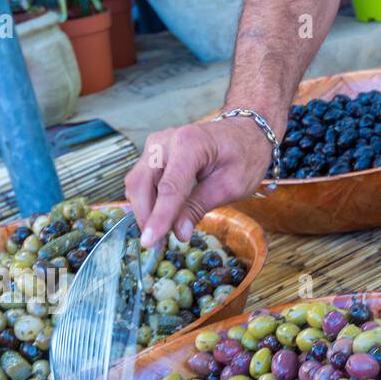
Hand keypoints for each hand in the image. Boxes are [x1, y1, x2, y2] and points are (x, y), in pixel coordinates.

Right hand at [124, 117, 275, 246]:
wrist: (243, 133)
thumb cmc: (243, 157)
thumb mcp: (230, 186)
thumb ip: (200, 206)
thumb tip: (178, 233)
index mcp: (190, 144)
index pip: (169, 188)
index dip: (158, 218)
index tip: (148, 242)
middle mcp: (166, 141)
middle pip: (142, 183)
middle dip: (145, 216)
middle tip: (154, 245)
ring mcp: (156, 145)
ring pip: (137, 183)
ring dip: (144, 210)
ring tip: (159, 235)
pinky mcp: (154, 153)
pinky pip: (142, 180)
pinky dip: (147, 201)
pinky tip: (159, 218)